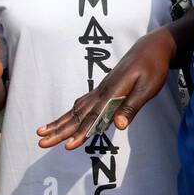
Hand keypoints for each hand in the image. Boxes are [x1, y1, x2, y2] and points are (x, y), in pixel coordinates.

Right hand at [37, 27, 175, 150]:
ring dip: (59, 123)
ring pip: (75, 110)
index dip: (81, 133)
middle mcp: (101, 92)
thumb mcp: (148, 88)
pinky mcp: (103, 90)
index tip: (68, 146)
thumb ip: (132, 107)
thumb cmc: (153, 67)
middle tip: (41, 142)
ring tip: (42, 132)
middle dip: (59, 131)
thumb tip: (118, 126)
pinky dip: (70, 114)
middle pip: (77, 116)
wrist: (151, 48)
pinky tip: (65, 120)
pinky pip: (82, 104)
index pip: (93, 118)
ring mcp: (100, 91)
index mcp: (112, 92)